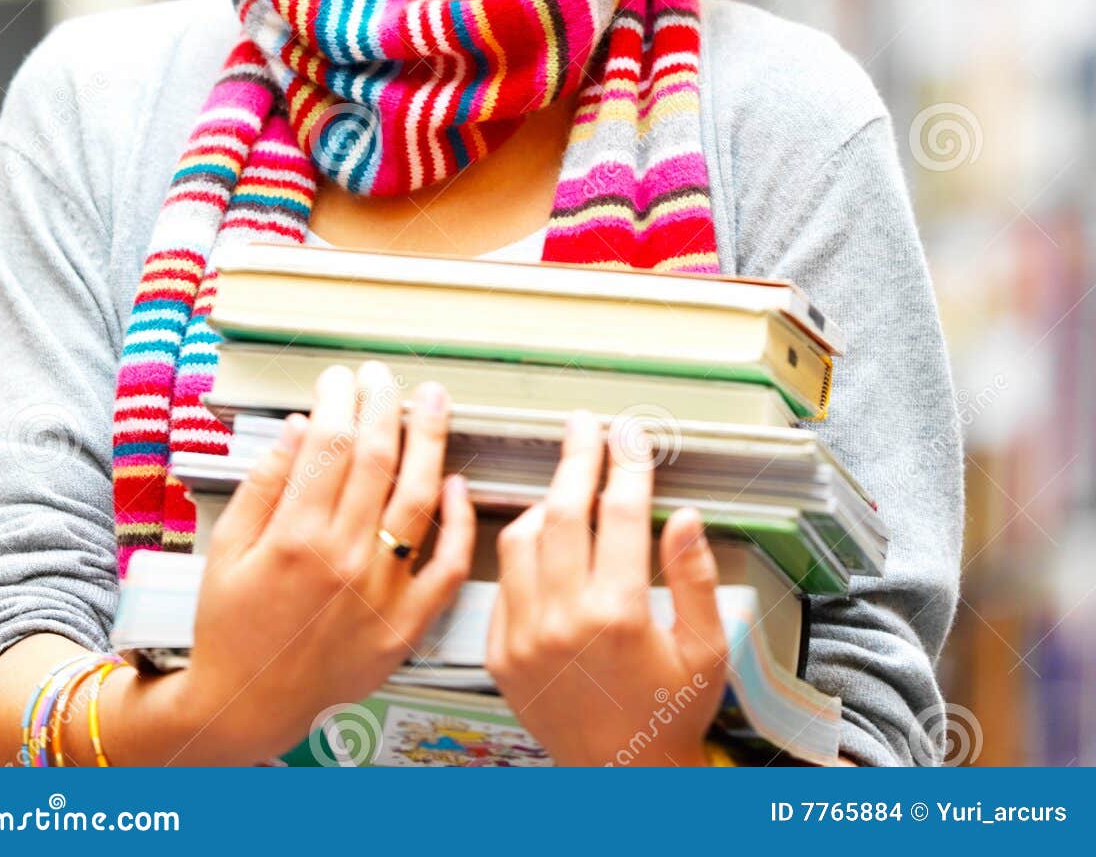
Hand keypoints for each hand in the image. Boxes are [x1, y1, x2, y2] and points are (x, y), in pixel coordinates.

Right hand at [177, 360, 474, 764]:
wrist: (246, 708)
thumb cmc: (231, 630)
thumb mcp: (227, 549)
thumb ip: (264, 484)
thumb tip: (299, 428)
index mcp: (296, 538)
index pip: (330, 443)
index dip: (340, 398)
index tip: (339, 378)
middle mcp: (344, 559)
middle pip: (378, 457)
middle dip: (384, 403)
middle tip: (384, 376)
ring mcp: (381, 592)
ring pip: (419, 497)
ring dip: (429, 439)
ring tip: (432, 402)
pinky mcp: (405, 624)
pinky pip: (446, 565)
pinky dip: (458, 520)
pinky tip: (454, 484)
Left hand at [484, 409, 727, 766]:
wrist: (623, 780)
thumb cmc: (670, 715)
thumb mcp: (706, 651)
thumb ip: (695, 577)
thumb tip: (684, 516)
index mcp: (618, 615)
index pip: (618, 513)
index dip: (625, 463)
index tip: (630, 433)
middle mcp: (562, 621)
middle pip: (561, 512)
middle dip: (576, 458)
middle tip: (585, 425)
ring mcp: (523, 637)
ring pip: (519, 539)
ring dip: (542, 502)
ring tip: (566, 481)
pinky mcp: (499, 653)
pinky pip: (502, 581)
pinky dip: (520, 550)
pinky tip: (541, 536)